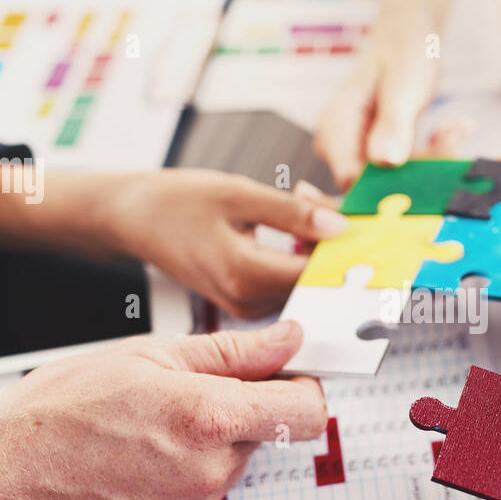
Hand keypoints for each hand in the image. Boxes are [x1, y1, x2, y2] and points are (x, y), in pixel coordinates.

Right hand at [0, 166, 347, 317]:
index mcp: (244, 276)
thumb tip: (340, 225)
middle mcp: (247, 301)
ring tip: (300, 200)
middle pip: (314, 279)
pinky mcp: (245, 300)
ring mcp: (246, 306)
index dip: (345, 249)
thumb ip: (293, 212)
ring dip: (314, 242)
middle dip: (329, 240)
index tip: (367, 227)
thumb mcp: (238, 193)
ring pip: (303, 279)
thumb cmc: (174, 203)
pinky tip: (291, 220)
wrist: (133, 217)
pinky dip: (298, 250)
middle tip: (321, 198)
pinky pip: (288, 279)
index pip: (317, 274)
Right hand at [0, 322, 326, 499]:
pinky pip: (209, 489)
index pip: (307, 411)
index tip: (291, 373)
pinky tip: (144, 455)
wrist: (1, 478)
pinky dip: (191, 469)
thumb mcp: (147, 354)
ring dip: (216, 439)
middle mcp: (210, 470)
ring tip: (154, 424)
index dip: (305, 386)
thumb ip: (231, 351)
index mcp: (207, 417)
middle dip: (248, 408)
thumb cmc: (58, 412)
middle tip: (194, 390)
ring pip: (238, 460)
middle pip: (271, 433)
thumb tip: (287, 338)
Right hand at [314, 7, 439, 187]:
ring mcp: (359, 151)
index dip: (390, 186)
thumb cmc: (402, 49)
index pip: (352, 181)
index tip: (430, 170)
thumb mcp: (402, 85)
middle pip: (378, 184)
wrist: (408, 34)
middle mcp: (341, 145)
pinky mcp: (379, 154)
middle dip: (421, 167)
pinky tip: (451, 130)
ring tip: (457, 128)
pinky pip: (406, 169)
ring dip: (433, 158)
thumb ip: (393, 124)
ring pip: (397, 179)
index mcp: (335, 129)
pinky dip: (433, 154)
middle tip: (454, 137)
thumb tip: (385, 161)